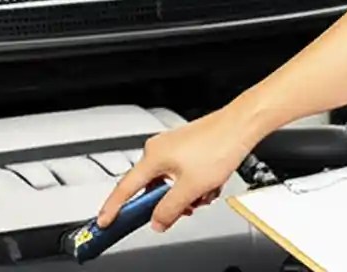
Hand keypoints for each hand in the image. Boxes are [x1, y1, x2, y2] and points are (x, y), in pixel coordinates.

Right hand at [96, 106, 259, 230]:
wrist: (242, 125)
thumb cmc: (219, 145)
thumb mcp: (191, 188)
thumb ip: (169, 209)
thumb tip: (157, 221)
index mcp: (153, 157)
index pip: (126, 188)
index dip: (114, 208)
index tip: (104, 221)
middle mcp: (159, 149)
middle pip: (153, 188)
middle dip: (170, 203)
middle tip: (184, 209)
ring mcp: (174, 147)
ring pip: (172, 183)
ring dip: (187, 195)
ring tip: (204, 193)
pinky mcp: (188, 147)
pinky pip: (184, 174)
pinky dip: (195, 184)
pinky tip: (210, 184)